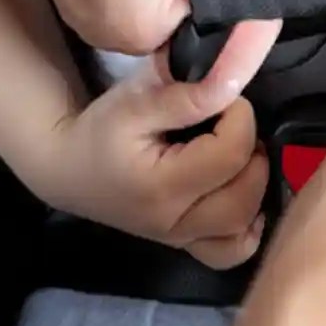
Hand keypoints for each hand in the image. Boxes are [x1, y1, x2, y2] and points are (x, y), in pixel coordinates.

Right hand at [35, 19, 280, 269]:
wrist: (71, 169)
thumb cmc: (101, 131)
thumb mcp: (135, 100)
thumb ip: (187, 94)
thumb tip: (236, 75)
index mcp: (161, 188)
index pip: (231, 154)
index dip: (240, 117)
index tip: (223, 96)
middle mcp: (175, 224)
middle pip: (245, 196)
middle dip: (251, 151)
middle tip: (231, 124)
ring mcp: (181, 241)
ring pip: (244, 230)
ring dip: (254, 187)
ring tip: (237, 155)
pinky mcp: (186, 245)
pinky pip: (233, 250)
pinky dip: (248, 225)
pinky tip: (240, 192)